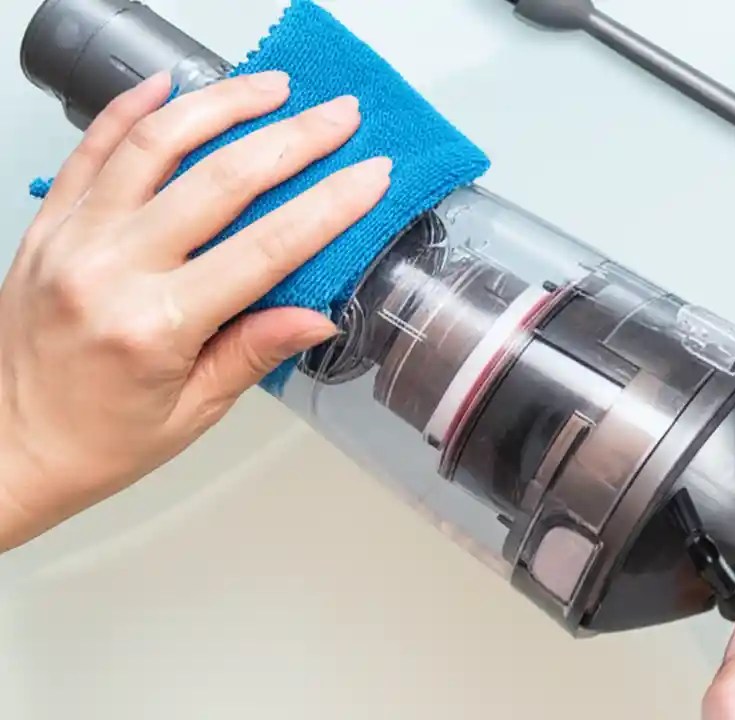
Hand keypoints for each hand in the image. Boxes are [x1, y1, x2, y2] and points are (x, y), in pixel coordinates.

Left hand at [0, 70, 390, 551]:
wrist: (7, 446)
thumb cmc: (98, 440)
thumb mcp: (193, 412)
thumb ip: (254, 351)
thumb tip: (319, 315)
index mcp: (156, 326)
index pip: (267, 248)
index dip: (329, 205)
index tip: (370, 175)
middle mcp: (109, 271)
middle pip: (220, 181)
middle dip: (293, 140)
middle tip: (338, 116)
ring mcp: (72, 239)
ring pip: (154, 144)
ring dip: (222, 105)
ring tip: (271, 88)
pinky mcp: (46, 225)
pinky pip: (90, 149)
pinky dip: (129, 109)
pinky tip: (170, 86)